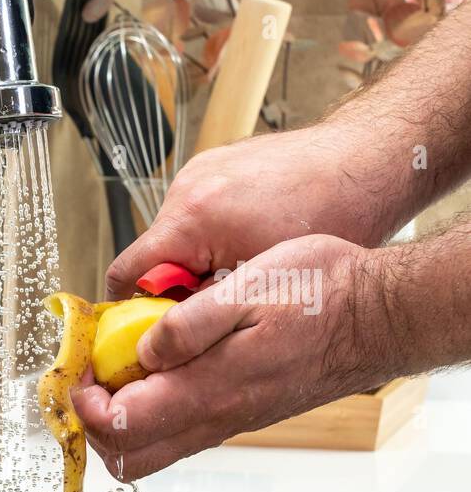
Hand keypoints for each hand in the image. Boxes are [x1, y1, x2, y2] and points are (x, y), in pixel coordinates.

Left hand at [73, 235, 394, 480]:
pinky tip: (155, 368)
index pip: (120, 428)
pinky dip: (152, 411)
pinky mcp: (238, 414)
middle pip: (129, 458)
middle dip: (94, 426)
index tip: (79, 370)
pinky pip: (180, 431)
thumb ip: (185, 326)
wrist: (377, 315)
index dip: (84, 405)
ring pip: (154, 450)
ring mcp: (227, 422)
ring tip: (116, 369)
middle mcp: (214, 419)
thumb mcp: (246, 289)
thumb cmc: (321, 295)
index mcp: (208, 391)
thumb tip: (139, 352)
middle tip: (88, 380)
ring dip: (121, 420)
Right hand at [104, 124, 404, 299]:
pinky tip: (251, 236)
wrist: (365, 160)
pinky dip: (214, 231)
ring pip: (176, 234)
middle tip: (215, 301)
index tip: (154, 328)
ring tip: (242, 265)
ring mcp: (200, 171)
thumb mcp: (264, 282)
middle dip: (177, 283)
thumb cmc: (332, 215)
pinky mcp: (216, 163)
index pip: (126, 273)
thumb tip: (173, 331)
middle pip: (152, 255)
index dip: (135, 308)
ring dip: (198, 256)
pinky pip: (197, 210)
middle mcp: (186, 188)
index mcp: (191, 218)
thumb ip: (207, 304)